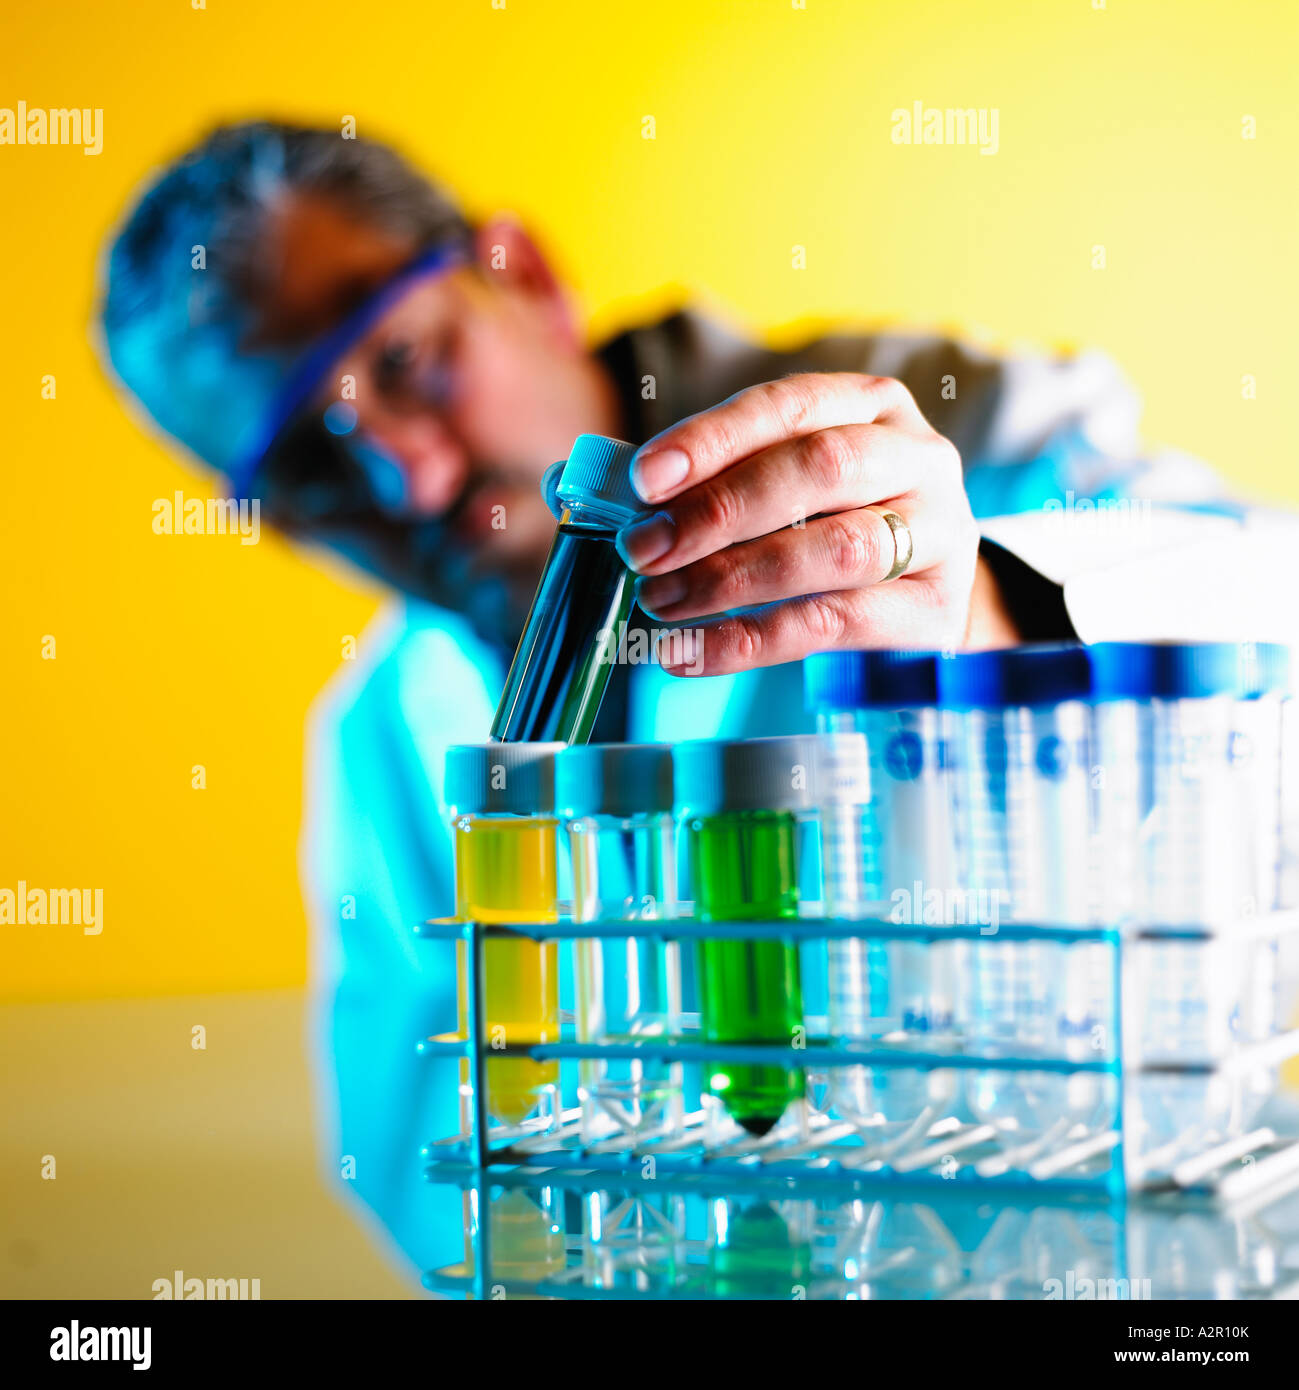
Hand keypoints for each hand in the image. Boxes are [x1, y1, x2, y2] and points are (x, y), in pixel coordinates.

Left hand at [616, 373, 1013, 675]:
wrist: (930, 596)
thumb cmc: (833, 526)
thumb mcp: (782, 487)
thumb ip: (693, 482)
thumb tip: (570, 487)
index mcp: (871, 406)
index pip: (787, 406)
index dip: (711, 439)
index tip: (641, 481)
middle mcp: (917, 457)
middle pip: (818, 468)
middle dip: (716, 510)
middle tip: (641, 552)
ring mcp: (938, 533)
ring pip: (835, 548)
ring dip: (732, 578)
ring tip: (660, 603)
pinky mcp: (935, 610)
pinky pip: (833, 623)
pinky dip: (751, 642)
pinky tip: (688, 652)